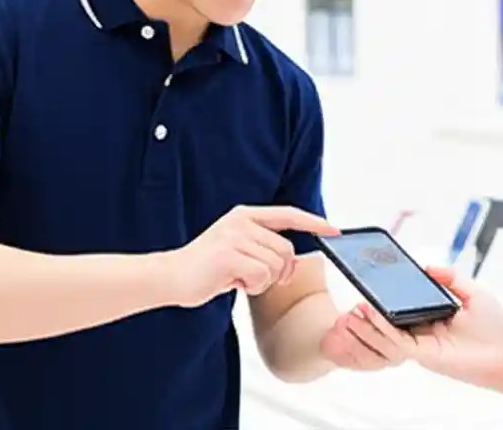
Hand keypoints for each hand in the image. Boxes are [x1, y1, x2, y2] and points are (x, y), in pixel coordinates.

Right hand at [162, 205, 338, 307]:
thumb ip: (261, 247)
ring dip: (262, 282)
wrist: (168, 278)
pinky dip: (252, 287)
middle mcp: (242, 221)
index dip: (313, 222)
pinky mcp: (229, 255)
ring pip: (276, 265)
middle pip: (287, 249)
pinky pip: (262, 277)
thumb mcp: (236, 249)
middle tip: (257, 279)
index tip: (334, 230)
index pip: (288, 214)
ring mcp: (235, 236)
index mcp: (245, 216)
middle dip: (280, 271)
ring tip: (237, 278)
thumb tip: (290, 261)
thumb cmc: (205, 269)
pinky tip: (232, 283)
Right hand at [328, 267, 502, 395]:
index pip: (403, 310)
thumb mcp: (474, 293)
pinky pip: (398, 342)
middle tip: (353, 302)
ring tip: (354, 310)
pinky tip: (373, 315)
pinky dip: (383, 329)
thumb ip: (451, 278)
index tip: (370, 286)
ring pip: (388, 336)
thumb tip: (428, 266)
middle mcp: (425, 335)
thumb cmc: (499, 329)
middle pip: (390, 325)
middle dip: (369, 316)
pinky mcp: (426, 355)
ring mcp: (424, 347)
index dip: (385, 301)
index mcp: (434, 320)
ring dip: (369, 325)